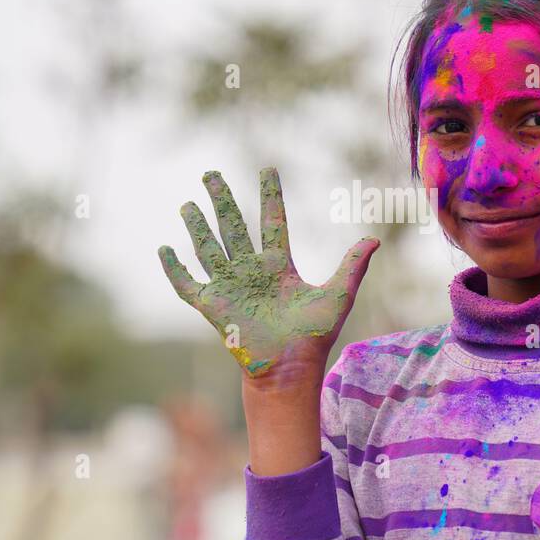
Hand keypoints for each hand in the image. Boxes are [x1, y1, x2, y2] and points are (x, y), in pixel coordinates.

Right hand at [157, 167, 378, 379]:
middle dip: (222, 201)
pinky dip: (174, 270)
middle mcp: (251, 272)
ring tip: (187, 204)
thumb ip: (352, 267)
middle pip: (233, 227)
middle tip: (211, 174)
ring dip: (197, 227)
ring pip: (208, 249)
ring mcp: (230, 288)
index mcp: (279, 266)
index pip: (272, 222)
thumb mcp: (337, 296)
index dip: (270, 196)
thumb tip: (374, 241)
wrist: (290, 369)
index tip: (268, 169)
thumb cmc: (314, 337)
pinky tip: (164, 250)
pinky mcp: (213, 307)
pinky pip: (188, 286)